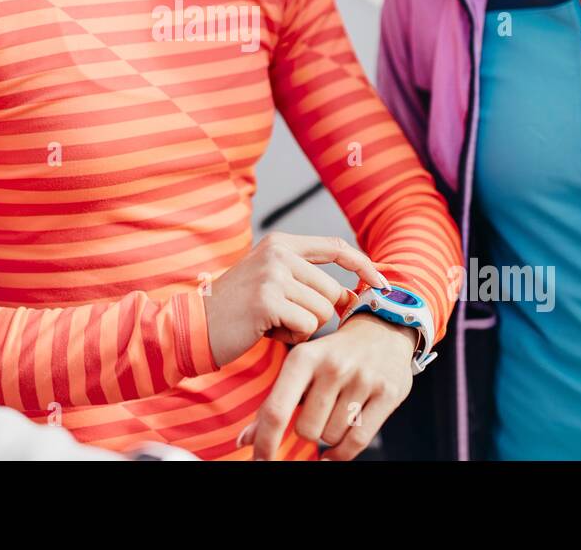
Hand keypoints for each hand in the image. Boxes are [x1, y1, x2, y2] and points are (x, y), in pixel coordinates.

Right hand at [203, 232, 387, 366]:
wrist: (196, 326)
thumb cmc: (239, 311)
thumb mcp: (272, 282)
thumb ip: (307, 279)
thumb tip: (353, 296)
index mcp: (281, 242)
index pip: (337, 248)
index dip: (364, 267)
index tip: (384, 284)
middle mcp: (279, 252)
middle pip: (333, 291)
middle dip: (318, 313)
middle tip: (285, 318)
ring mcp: (273, 274)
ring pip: (322, 311)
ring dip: (303, 328)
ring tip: (272, 323)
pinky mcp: (268, 299)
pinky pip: (306, 326)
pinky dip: (291, 337)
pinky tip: (267, 332)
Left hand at [238, 312, 415, 460]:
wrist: (381, 328)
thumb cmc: (332, 354)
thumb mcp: (301, 366)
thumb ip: (274, 403)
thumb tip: (245, 441)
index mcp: (303, 357)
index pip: (277, 410)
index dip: (265, 441)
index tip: (259, 459)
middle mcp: (333, 366)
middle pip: (306, 430)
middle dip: (308, 428)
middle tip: (319, 409)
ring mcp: (362, 379)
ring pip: (331, 437)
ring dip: (329, 434)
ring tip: (338, 408)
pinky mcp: (388, 393)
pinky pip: (357, 442)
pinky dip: (342, 453)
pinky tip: (337, 447)